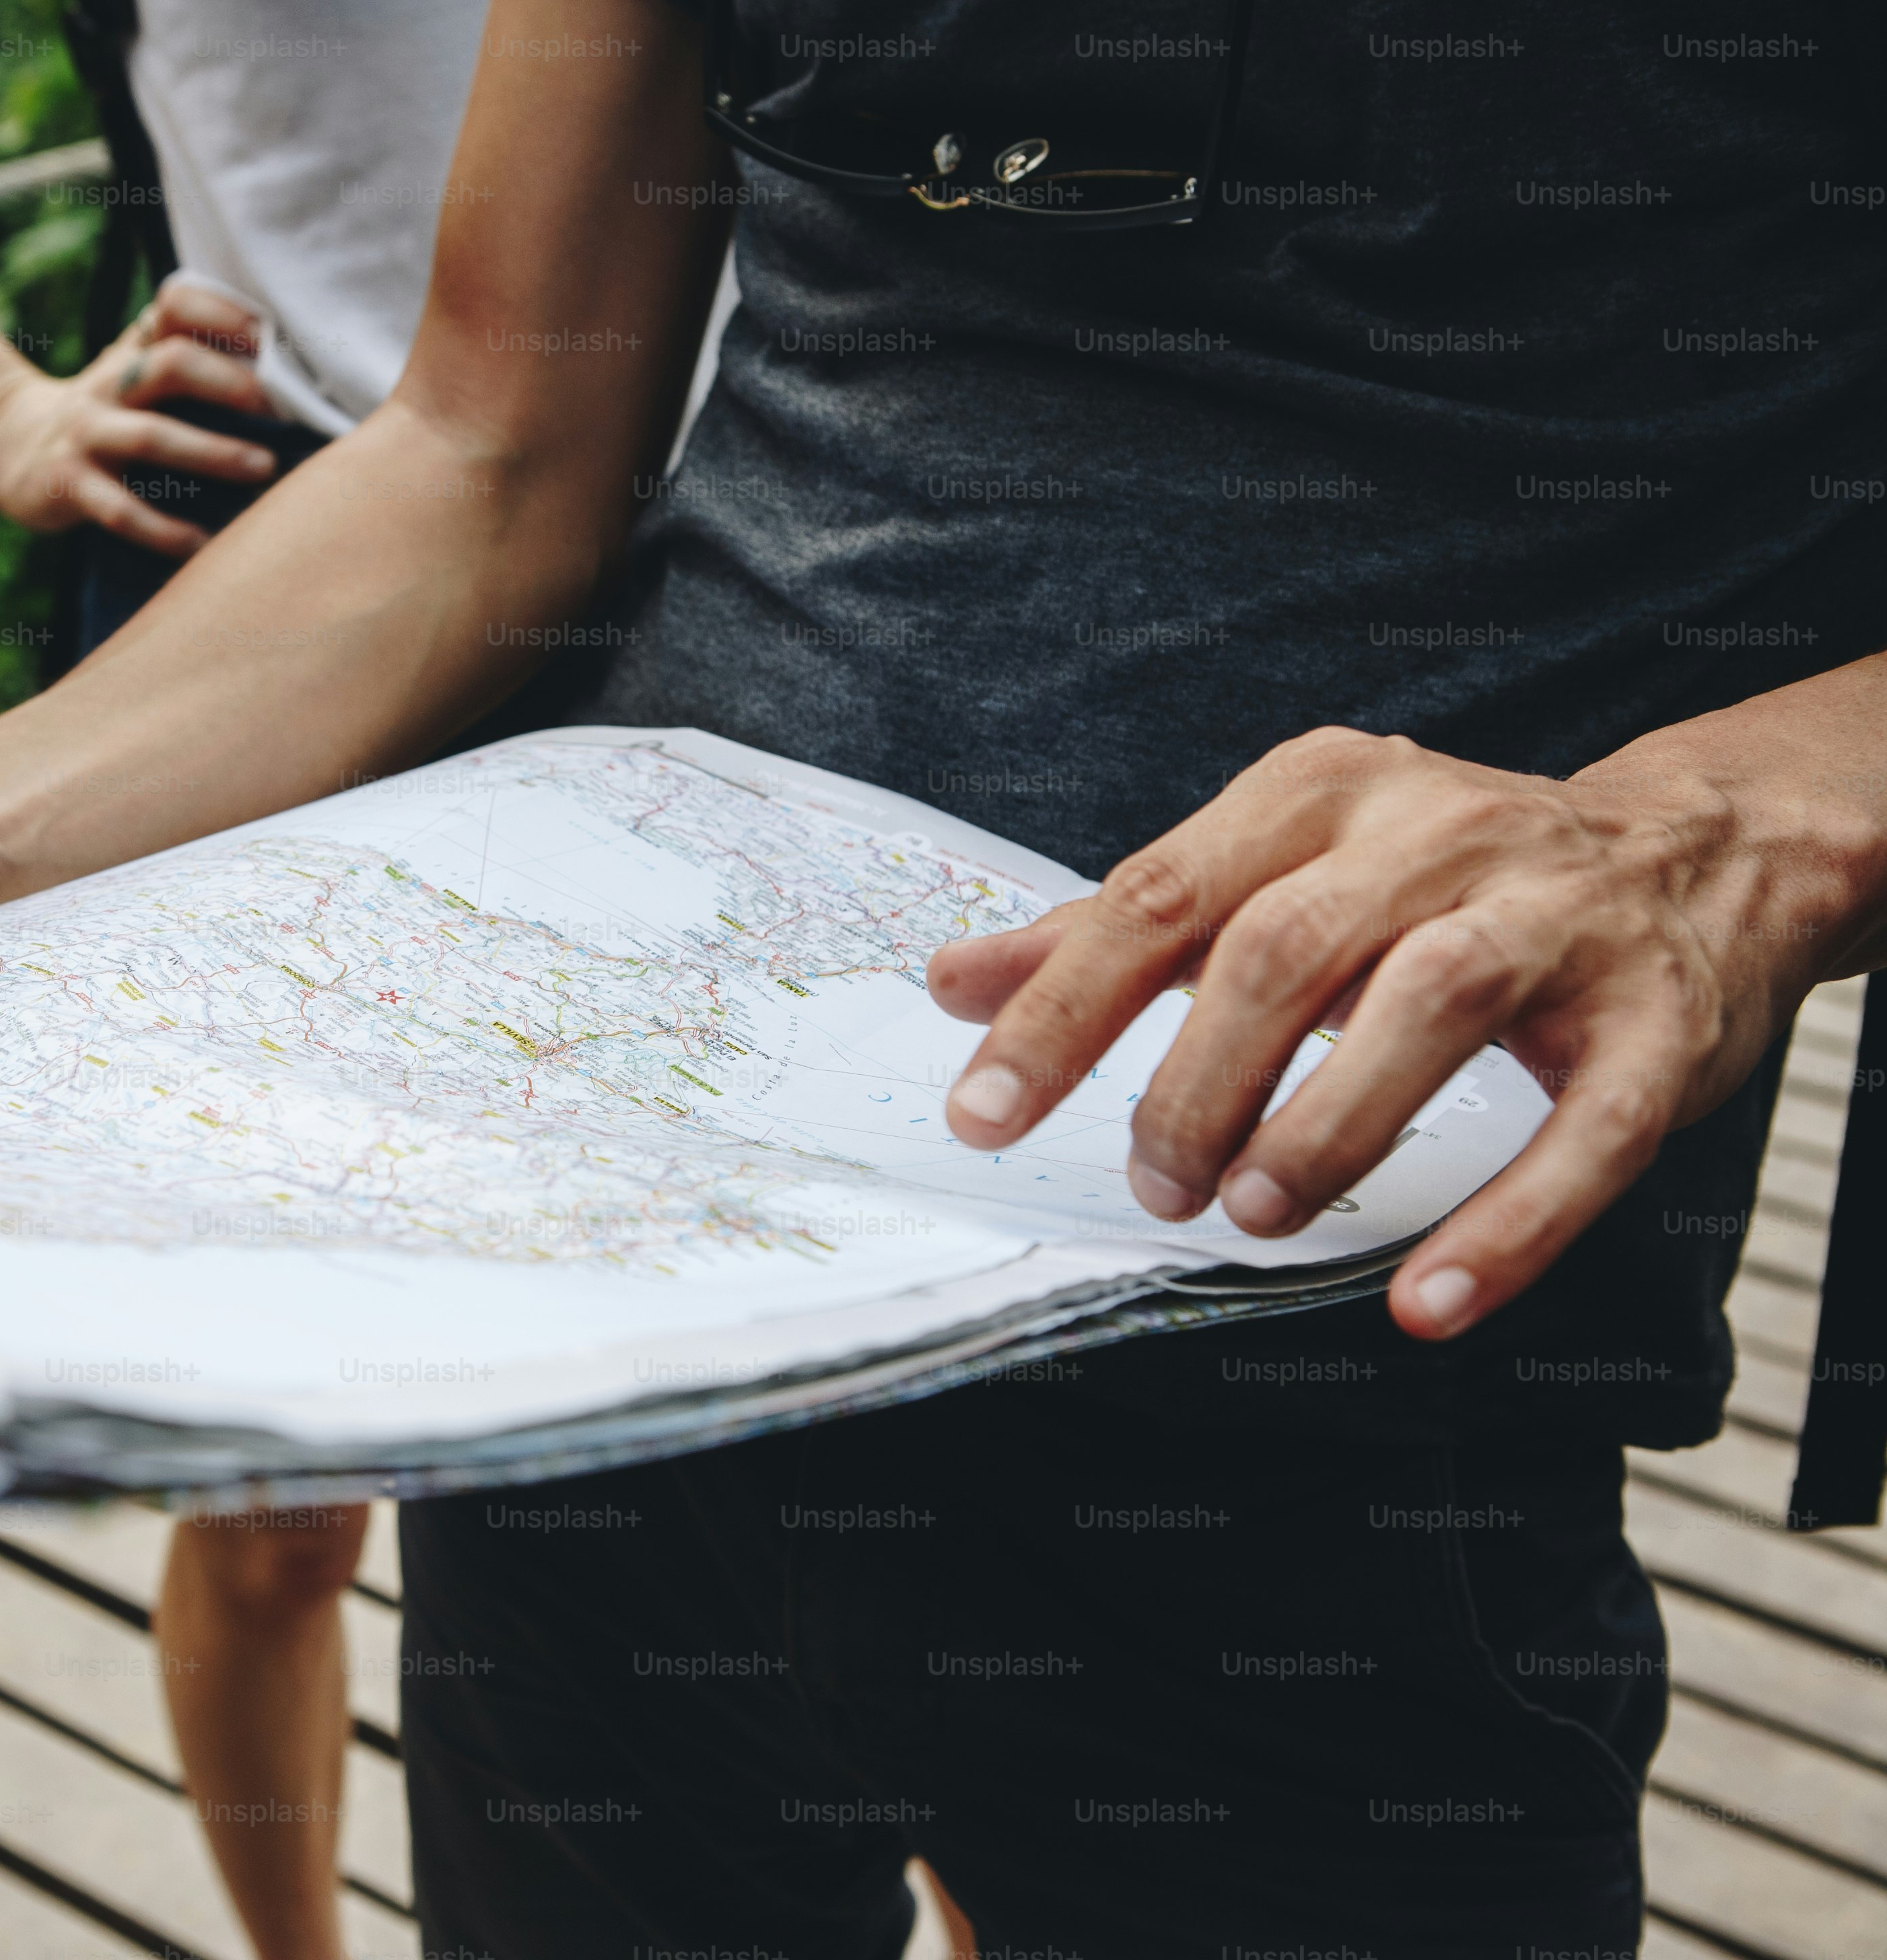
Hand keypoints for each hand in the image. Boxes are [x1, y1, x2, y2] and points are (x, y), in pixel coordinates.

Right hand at [0, 283, 280, 555]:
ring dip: (211, 453)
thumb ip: (192, 357)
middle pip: (170, 364)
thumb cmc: (105, 409)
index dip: (223, 313)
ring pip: (151, 437)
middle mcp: (111, 385)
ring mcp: (87, 434)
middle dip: (227, 383)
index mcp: (133, 350)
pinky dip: (163, 531)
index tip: (273, 336)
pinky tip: (202, 545)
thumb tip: (286, 368)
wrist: (6, 445)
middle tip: (279, 408)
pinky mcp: (68, 485)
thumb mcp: (134, 369)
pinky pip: (120, 512)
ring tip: (263, 468)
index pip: (174, 307)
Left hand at [927, 726, 1823, 1341]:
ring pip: (1428, 1008)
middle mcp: (1438, 831)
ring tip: (1251, 1214)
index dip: (1062, 1012)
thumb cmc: (1438, 879)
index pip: (1157, 897)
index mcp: (1319, 793)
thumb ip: (1115, 932)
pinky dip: (1507, 1225)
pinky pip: (1584, 1132)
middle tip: (1154, 1186)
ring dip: (1322, 1131)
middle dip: (1193, 1085)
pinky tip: (1427, 1299)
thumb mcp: (1270, 871)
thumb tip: (951, 981)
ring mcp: (1560, 918)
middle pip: (1280, 952)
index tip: (984, 1112)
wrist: (1696, 851)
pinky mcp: (1660, 1018)